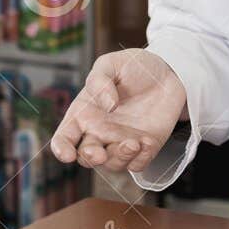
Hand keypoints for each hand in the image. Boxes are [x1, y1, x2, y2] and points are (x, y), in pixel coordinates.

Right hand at [49, 48, 187, 173]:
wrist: (167, 71)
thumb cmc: (133, 67)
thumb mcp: (112, 63)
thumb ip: (100, 80)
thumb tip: (107, 105)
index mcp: (85, 113)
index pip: (65, 137)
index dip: (61, 148)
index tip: (67, 154)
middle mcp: (100, 131)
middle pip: (87, 156)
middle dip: (90, 158)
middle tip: (100, 153)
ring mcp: (121, 141)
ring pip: (112, 164)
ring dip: (120, 158)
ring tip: (133, 142)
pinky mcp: (144, 147)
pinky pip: (138, 164)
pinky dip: (141, 159)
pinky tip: (147, 142)